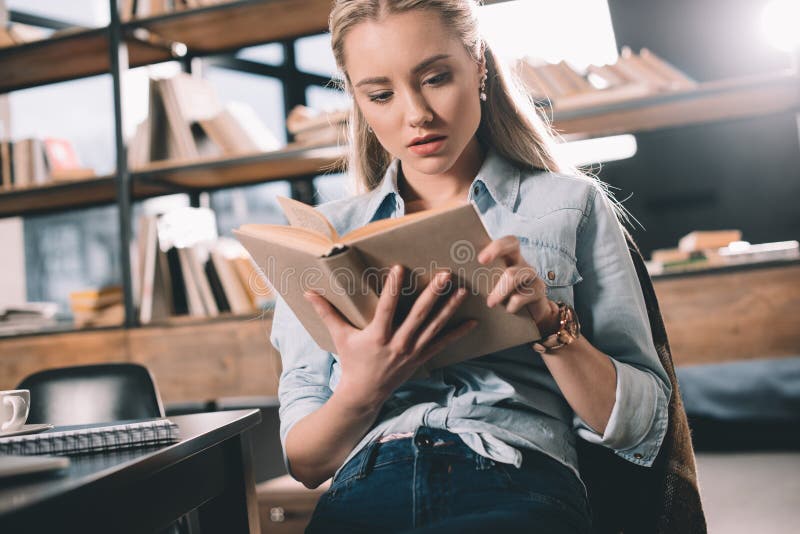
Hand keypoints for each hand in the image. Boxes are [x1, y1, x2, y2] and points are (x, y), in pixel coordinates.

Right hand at [304, 265, 476, 409]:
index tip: (399, 268)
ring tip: (462, 291)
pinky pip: (442, 344)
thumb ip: (327, 313)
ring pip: (434, 327)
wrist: (364, 395)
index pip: (385, 308)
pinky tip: (473, 322)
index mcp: (377, 336)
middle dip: (432, 295)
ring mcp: (412, 352)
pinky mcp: (421, 358)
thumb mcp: (339, 337)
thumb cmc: (351, 362)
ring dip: (449, 309)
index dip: (392, 288)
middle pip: (418, 316)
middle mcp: (398, 344)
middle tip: (444, 275)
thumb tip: (308, 292)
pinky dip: (458, 334)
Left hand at [478, 236, 559, 335]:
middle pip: (513, 243)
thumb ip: (475, 279)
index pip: (505, 241)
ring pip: (514, 273)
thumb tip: (444, 275)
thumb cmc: (503, 298)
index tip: (480, 258)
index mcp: (508, 257)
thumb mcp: (490, 287)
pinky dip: (512, 304)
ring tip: (490, 303)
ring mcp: (531, 275)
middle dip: (495, 249)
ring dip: (500, 289)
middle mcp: (520, 261)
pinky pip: (523, 295)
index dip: (494, 246)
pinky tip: (508, 310)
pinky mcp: (539, 290)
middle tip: (481, 261)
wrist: (531, 315)